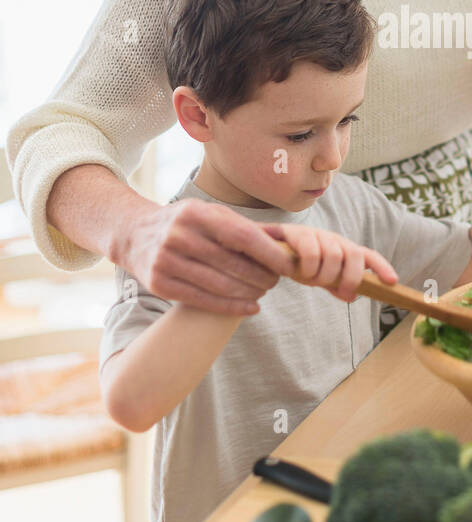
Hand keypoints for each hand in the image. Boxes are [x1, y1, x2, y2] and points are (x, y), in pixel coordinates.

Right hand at [123, 198, 297, 314]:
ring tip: (264, 292)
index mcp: (197, 213)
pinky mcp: (159, 284)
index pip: (242, 236)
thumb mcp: (208, 213)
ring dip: (250, 292)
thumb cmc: (182, 223)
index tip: (288, 265)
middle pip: (233, 264)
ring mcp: (166, 261)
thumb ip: (240, 226)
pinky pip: (203, 300)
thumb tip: (281, 240)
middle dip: (262, 276)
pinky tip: (250, 308)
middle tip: (277, 281)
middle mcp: (179, 235)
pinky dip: (231, 307)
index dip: (269, 253)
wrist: (132, 233)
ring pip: (220, 285)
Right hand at [262, 223, 397, 302]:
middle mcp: (333, 240)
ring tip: (310, 279)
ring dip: (324, 274)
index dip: (381, 267)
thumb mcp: (320, 278)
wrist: (266, 248)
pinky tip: (297, 272)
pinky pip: (311, 251)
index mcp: (343, 250)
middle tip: (339, 290)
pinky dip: (308, 266)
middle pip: (354, 255)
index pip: (367, 256)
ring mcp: (317, 235)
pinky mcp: (297, 233)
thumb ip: (336, 286)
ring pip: (334, 255)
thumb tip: (352, 297)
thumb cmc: (297, 263)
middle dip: (351, 277)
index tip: (392, 282)